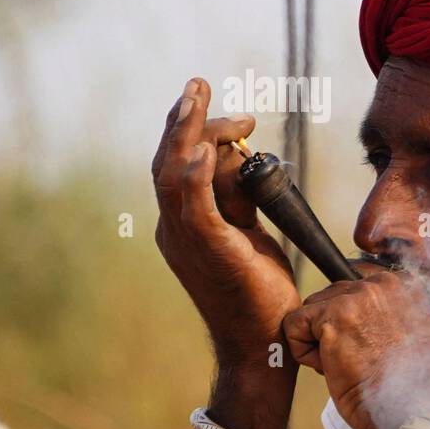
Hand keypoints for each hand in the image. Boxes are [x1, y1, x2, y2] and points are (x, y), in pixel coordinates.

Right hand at [152, 77, 303, 428]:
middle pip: (167, 162)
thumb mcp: (250, 232)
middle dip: (182, 119)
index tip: (223, 110)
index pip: (176, 167)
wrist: (262, 343)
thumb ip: (241, 198)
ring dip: (184, 132)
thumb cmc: (260, 292)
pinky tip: (209, 148)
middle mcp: (174, 230)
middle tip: (198, 85)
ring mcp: (185, 241)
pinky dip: (198, 174)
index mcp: (181, 226)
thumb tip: (244, 160)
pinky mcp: (208, 251)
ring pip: (172, 176)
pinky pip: (194, 206)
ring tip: (196, 98)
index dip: (192, 131)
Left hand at [283, 262, 429, 428]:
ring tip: (348, 365)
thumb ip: (381, 312)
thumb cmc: (404, 385)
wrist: (404, 412)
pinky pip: (293, 325)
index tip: (365, 348)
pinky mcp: (335, 314)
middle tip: (357, 361)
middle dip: (332, 333)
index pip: (351, 289)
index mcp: (402, 285)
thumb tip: (347, 310)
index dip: (348, 323)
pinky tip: (332, 368)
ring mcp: (359, 296)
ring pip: (309, 312)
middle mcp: (383, 283)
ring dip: (318, 343)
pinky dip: (304, 354)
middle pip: (328, 298)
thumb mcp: (405, 334)